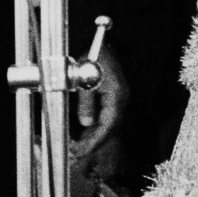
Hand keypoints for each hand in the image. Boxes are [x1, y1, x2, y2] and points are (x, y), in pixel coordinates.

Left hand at [73, 42, 127, 172]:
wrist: (103, 44)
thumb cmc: (94, 56)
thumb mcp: (84, 79)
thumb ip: (86, 102)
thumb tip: (86, 123)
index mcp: (117, 96)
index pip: (109, 125)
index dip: (96, 141)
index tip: (83, 151)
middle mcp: (121, 100)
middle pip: (110, 129)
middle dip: (94, 142)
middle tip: (76, 152)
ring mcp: (119, 100)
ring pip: (108, 125)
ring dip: (94, 137)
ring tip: (78, 146)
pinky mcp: (114, 98)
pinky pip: (107, 118)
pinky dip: (96, 128)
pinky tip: (85, 133)